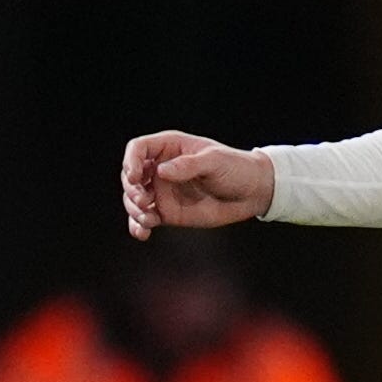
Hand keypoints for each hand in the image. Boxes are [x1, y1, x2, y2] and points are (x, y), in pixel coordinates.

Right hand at [118, 130, 273, 237]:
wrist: (251, 192)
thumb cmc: (235, 168)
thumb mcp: (214, 161)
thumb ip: (188, 166)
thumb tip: (161, 171)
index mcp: (170, 148)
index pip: (138, 149)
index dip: (131, 162)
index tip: (135, 177)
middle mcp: (161, 168)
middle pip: (130, 176)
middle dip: (131, 190)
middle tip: (143, 201)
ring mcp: (162, 191)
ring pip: (133, 199)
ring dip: (133, 210)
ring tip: (148, 219)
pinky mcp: (167, 212)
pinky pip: (145, 219)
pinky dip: (138, 226)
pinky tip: (142, 233)